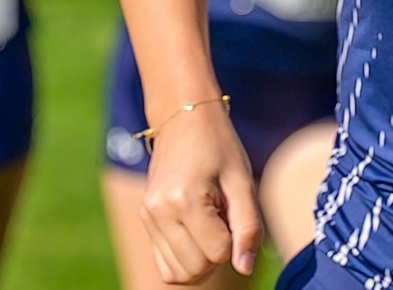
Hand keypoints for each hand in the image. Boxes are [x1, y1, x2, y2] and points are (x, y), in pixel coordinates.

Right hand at [141, 101, 262, 282]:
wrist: (184, 119)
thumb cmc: (219, 147)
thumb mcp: (242, 183)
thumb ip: (248, 227)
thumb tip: (245, 268)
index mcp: (184, 200)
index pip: (217, 254)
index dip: (234, 240)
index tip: (231, 210)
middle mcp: (159, 212)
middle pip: (196, 269)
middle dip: (218, 255)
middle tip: (222, 219)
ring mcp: (148, 218)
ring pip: (178, 275)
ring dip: (201, 263)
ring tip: (210, 227)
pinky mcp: (145, 220)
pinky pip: (165, 266)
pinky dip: (185, 263)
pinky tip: (197, 236)